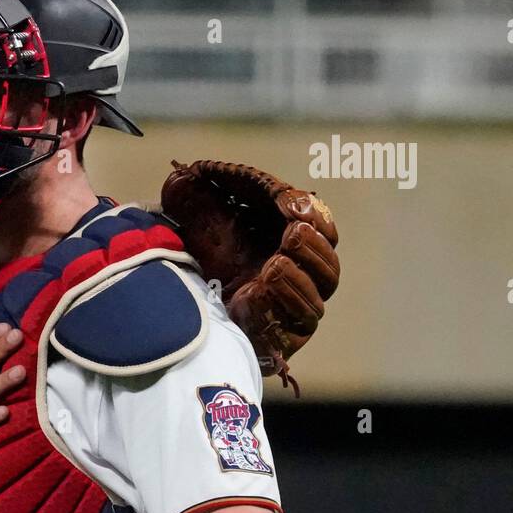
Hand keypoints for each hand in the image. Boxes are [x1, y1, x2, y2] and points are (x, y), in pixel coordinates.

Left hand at [161, 159, 340, 387]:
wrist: (185, 306)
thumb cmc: (204, 259)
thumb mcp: (198, 223)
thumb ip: (196, 197)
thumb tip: (184, 174)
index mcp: (296, 243)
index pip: (323, 227)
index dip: (313, 213)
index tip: (288, 202)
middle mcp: (303, 278)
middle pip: (329, 267)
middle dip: (313, 248)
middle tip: (292, 234)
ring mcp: (294, 310)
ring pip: (316, 299)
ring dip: (298, 281)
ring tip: (274, 266)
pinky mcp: (280, 338)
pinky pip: (293, 328)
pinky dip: (279, 309)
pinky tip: (258, 293)